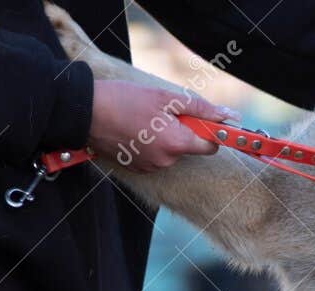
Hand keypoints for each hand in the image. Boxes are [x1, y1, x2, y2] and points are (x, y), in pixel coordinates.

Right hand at [89, 81, 236, 172]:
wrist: (84, 112)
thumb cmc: (123, 100)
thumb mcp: (165, 97)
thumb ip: (200, 108)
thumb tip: (229, 116)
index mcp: (176, 144)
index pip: (210, 146)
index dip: (210, 132)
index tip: (204, 120)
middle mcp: (166, 161)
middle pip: (188, 146)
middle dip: (182, 130)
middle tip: (161, 112)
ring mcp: (151, 167)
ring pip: (170, 151)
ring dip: (164, 136)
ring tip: (143, 119)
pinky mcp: (138, 168)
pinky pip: (154, 156)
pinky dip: (150, 144)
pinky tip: (134, 129)